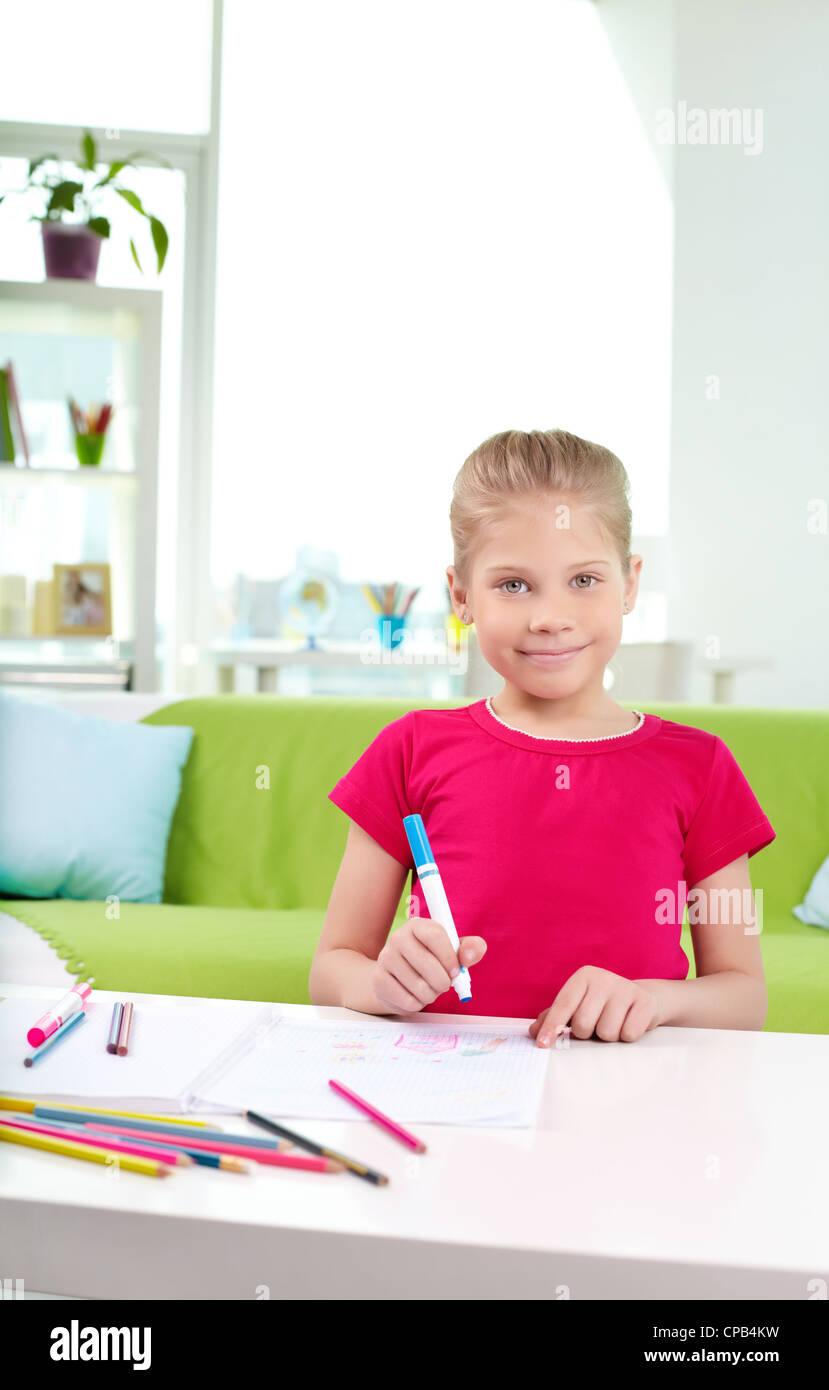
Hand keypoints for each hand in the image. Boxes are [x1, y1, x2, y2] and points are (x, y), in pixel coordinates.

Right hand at [370, 918, 486, 1014]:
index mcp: (418, 926)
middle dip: (443, 982)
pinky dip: (418, 1004)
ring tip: (427, 989)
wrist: (397, 977)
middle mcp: (398, 937)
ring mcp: (385, 958)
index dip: (449, 957)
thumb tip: (470, 956)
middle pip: (428, 964)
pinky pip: (408, 1001)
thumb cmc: (431, 962)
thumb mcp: (452, 952)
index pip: (435, 936)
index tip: (455, 971)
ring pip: (420, 987)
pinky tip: (414, 995)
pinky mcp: (378, 979)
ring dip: (431, 995)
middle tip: (443, 984)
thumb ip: (469, 950)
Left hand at [528, 965, 661, 1045]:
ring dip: (608, 1036)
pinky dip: (627, 1036)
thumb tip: (533, 1031)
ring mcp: (625, 989)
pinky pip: (628, 1034)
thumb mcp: (578, 1005)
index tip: (543, 1044)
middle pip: (583, 1024)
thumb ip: (554, 1017)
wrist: (640, 998)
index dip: (552, 1026)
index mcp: (583, 977)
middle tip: (595, 1025)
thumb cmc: (602, 1004)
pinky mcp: (645, 1003)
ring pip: (606, 1032)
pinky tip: (628, 1023)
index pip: (563, 1005)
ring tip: (613, 1023)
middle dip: (587, 1033)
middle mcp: (603, 978)